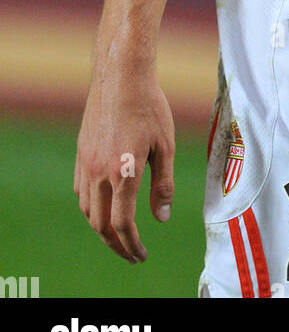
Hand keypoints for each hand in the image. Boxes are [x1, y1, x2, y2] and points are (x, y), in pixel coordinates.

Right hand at [74, 62, 174, 262]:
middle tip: (132, 255)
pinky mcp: (80, 153)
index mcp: (122, 173)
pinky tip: (104, 207)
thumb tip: (161, 219)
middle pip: (100, 225)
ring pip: (87, 210)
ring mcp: (86, 163)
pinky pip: (81, 192)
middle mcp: (99, 172)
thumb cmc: (150, 107)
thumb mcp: (165, 146)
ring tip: (119, 235)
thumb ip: (163, 185)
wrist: (121, 76)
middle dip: (116, 245)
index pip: (123, 224)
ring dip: (101, 229)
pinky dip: (91, 208)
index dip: (132, 245)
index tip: (141, 255)